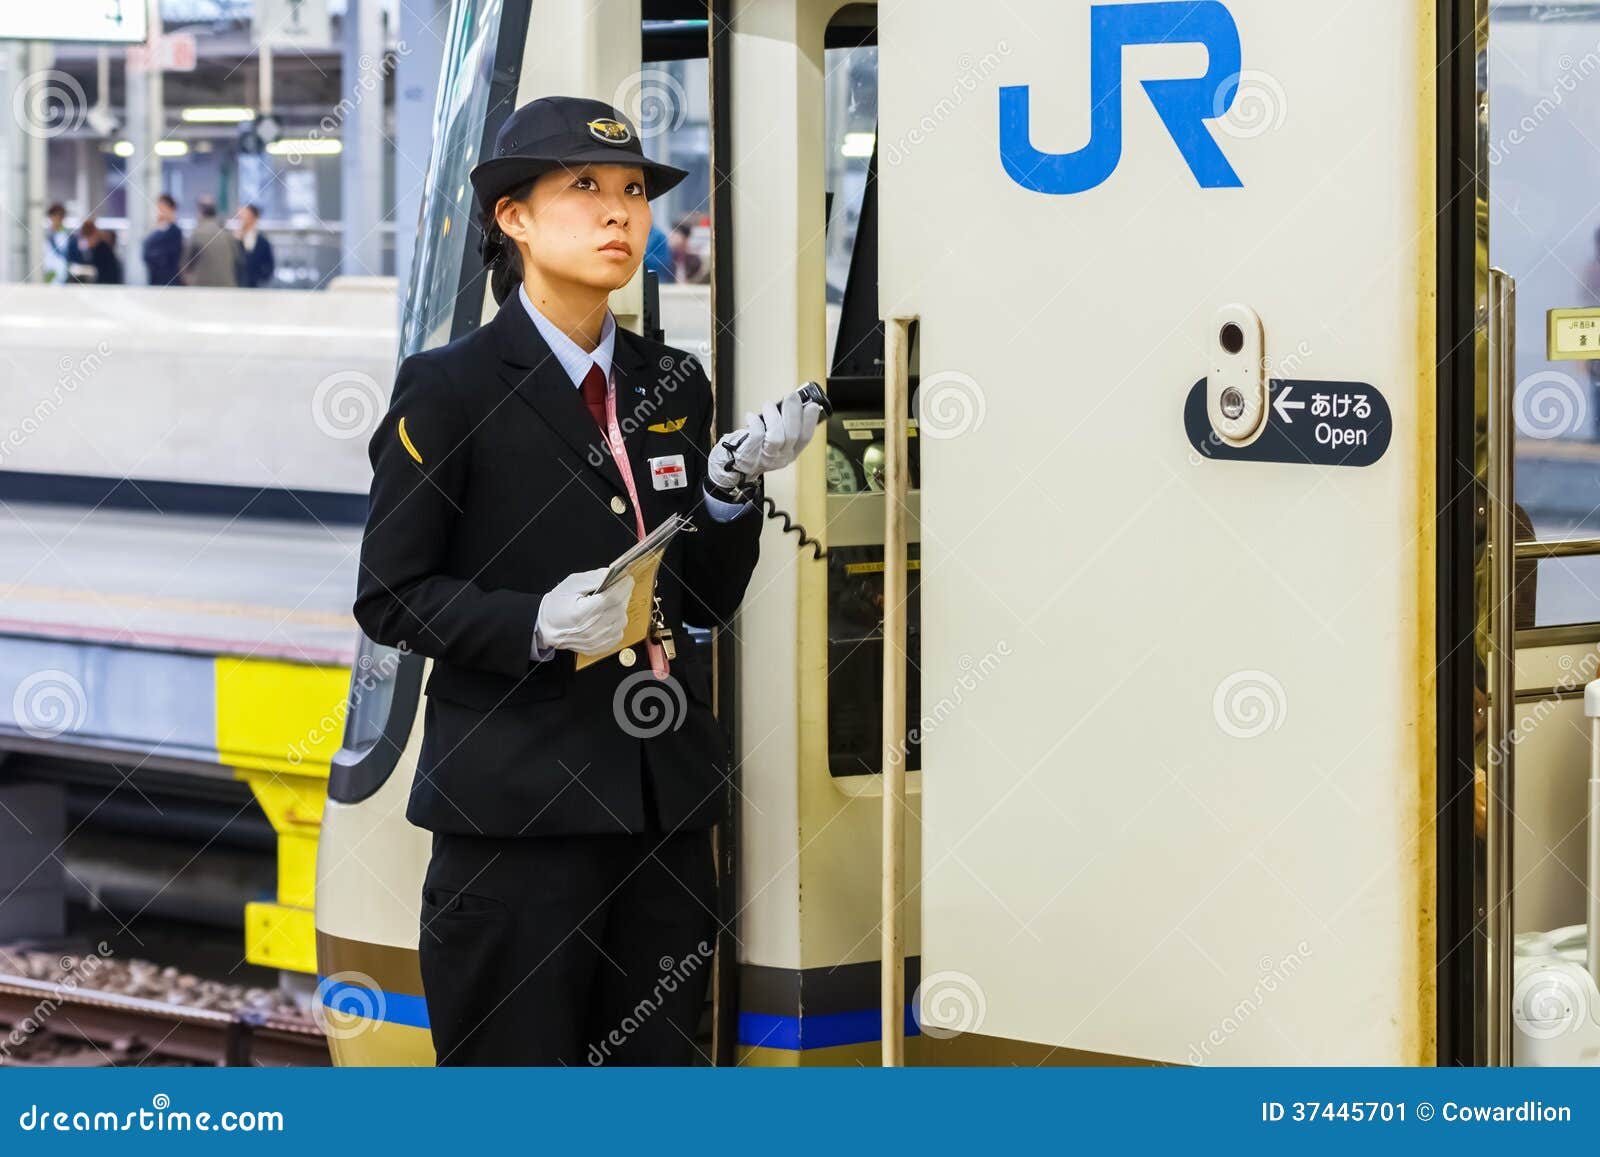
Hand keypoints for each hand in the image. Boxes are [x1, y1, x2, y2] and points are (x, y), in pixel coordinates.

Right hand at [534, 567, 634, 652]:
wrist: (546, 627)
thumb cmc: (557, 605)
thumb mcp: (572, 584)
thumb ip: (594, 578)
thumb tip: (613, 573)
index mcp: (581, 613)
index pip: (612, 598)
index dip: (623, 586)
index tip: (627, 578)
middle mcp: (590, 630)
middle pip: (619, 609)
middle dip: (623, 595)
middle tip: (619, 587)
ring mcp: (596, 641)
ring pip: (622, 621)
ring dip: (620, 609)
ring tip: (610, 602)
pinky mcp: (599, 647)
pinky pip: (618, 633)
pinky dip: (617, 622)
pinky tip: (607, 616)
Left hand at [707, 391, 823, 488]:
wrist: (731, 468)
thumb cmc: (752, 450)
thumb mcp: (774, 442)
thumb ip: (784, 427)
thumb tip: (792, 403)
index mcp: (790, 453)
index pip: (805, 437)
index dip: (810, 421)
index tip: (812, 405)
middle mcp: (781, 457)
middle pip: (792, 435)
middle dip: (793, 412)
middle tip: (791, 396)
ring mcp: (766, 457)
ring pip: (777, 436)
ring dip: (773, 415)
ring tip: (768, 405)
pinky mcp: (750, 454)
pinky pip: (757, 435)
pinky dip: (755, 421)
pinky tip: (751, 416)